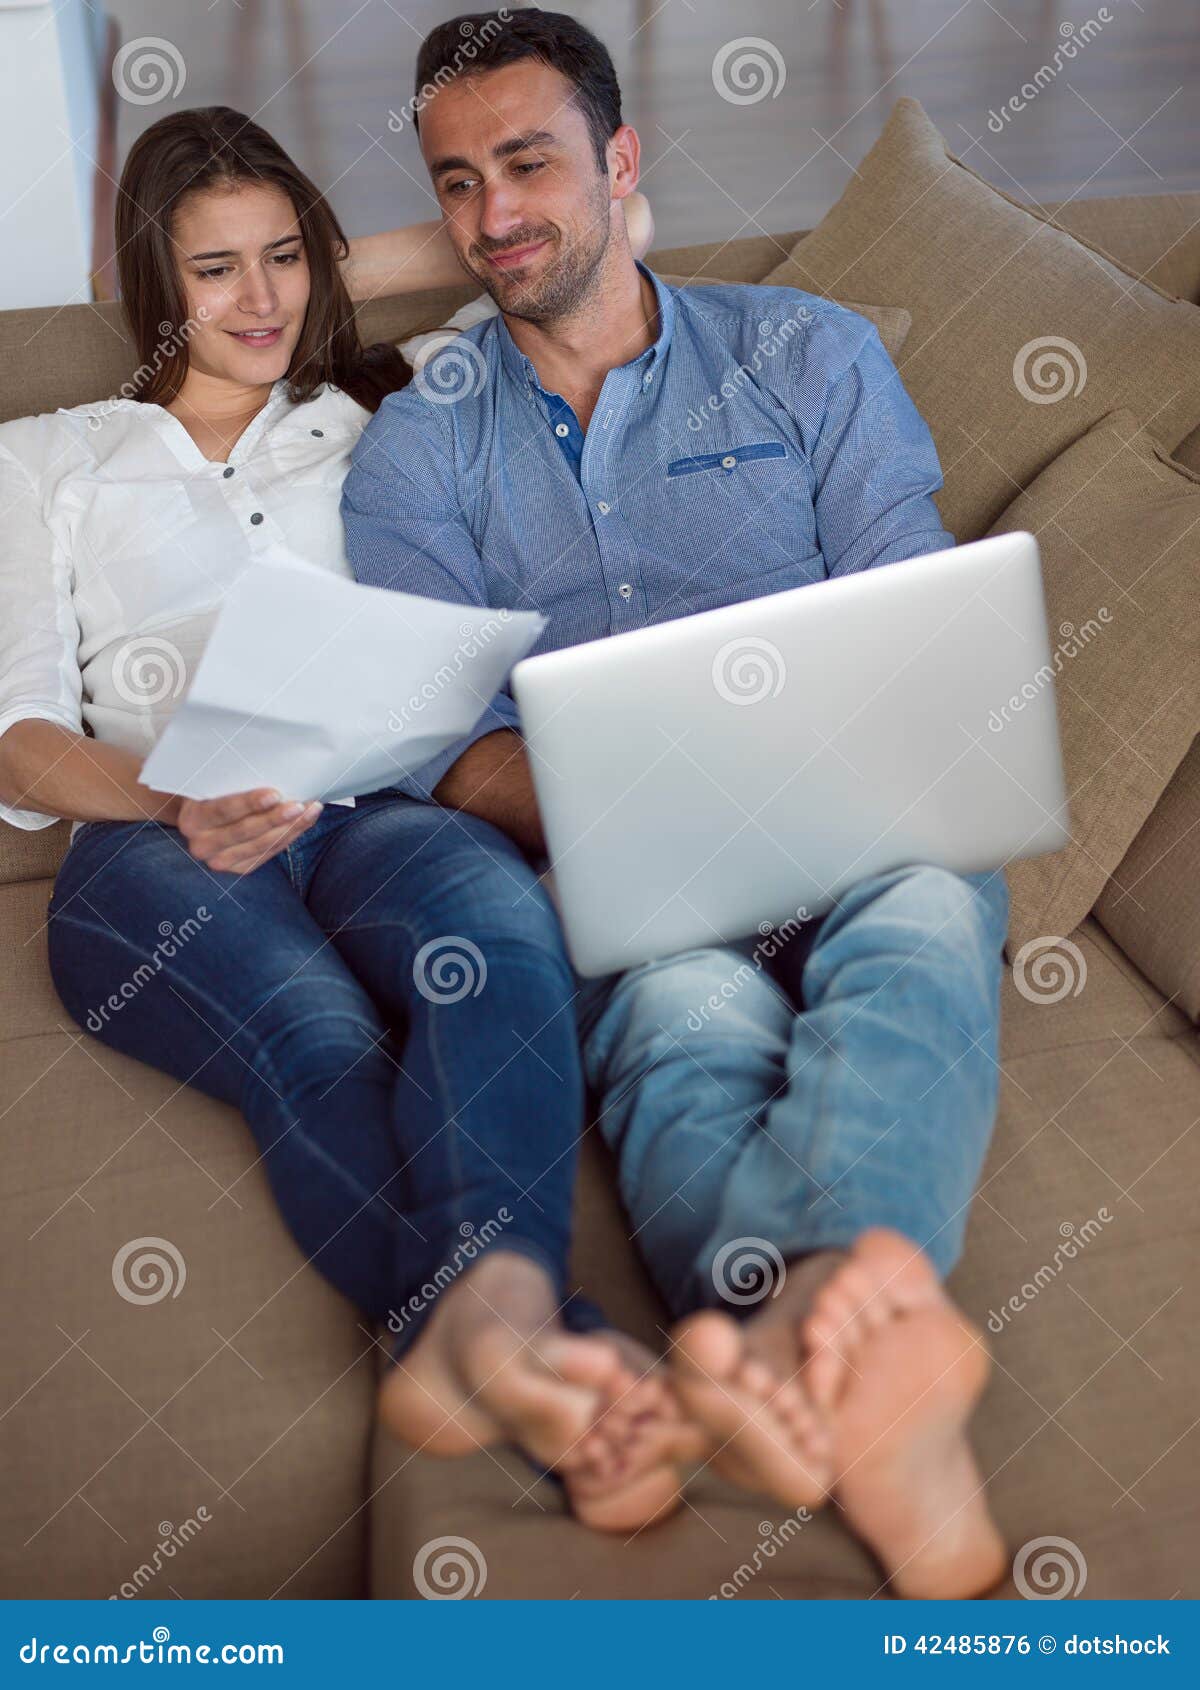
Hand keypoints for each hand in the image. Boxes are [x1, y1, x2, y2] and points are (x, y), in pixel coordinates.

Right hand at [176, 788, 322, 874]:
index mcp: (192, 820)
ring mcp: (220, 861)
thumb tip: (262, 762)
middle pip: (244, 832)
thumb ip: (227, 779)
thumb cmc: (211, 793)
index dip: (248, 803)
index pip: (222, 811)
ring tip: (311, 811)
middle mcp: (202, 845)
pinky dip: (288, 837)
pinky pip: (268, 854)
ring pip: (260, 846)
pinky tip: (304, 822)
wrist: (200, 820)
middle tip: (299, 805)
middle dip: (274, 818)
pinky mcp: (239, 869)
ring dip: (289, 828)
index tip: (274, 794)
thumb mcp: (210, 784)